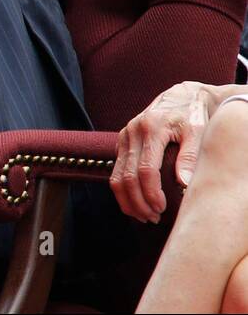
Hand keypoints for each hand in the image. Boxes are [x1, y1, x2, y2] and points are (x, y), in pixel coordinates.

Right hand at [110, 81, 221, 221]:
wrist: (182, 96)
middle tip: (154, 218)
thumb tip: (183, 184)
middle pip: (126, 176)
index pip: (145, 169)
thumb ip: (190, 156)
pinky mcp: (122, 141)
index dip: (151, 193)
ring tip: (146, 215)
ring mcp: (124, 136)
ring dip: (128, 200)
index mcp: (151, 128)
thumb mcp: (198, 131)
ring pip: (116, 176)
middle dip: (138, 202)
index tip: (162, 209)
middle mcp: (132, 132)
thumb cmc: (194, 115)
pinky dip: (123, 190)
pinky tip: (137, 203)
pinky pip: (116, 171)